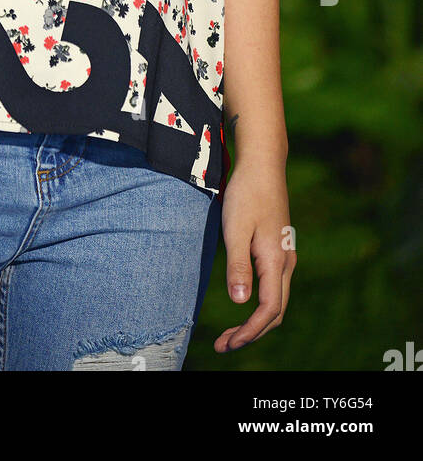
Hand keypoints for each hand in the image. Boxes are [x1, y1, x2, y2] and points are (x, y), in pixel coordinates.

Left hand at [214, 159, 295, 352]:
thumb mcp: (236, 229)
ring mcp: (285, 256)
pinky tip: (243, 304)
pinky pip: (274, 288)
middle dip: (251, 333)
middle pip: (275, 312)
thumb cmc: (246, 194)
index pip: (268, 310)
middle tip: (223, 345)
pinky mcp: (278, 250)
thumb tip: (240, 303)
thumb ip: (238, 266)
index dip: (249, 331)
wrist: (263, 165)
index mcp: (277, 261)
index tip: (228, 343)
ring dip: (255, 321)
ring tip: (229, 333)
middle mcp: (286, 263)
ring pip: (276, 301)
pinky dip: (260, 306)